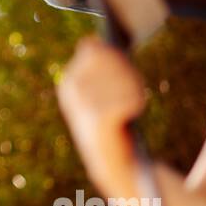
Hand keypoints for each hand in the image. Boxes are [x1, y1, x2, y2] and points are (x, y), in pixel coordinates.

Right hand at [57, 37, 146, 195]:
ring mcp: (83, 104)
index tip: (126, 70)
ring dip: (133, 87)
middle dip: (126, 69)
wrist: (114, 165)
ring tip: (134, 103)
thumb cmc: (112, 123)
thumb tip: (91, 40)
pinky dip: (137, 101)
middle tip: (135, 88)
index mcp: (68, 82)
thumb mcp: (101, 91)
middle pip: (108, 58)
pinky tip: (136, 111)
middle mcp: (71, 91)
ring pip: (120, 76)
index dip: (115, 55)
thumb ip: (95, 63)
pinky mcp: (100, 120)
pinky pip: (127, 96)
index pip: (93, 48)